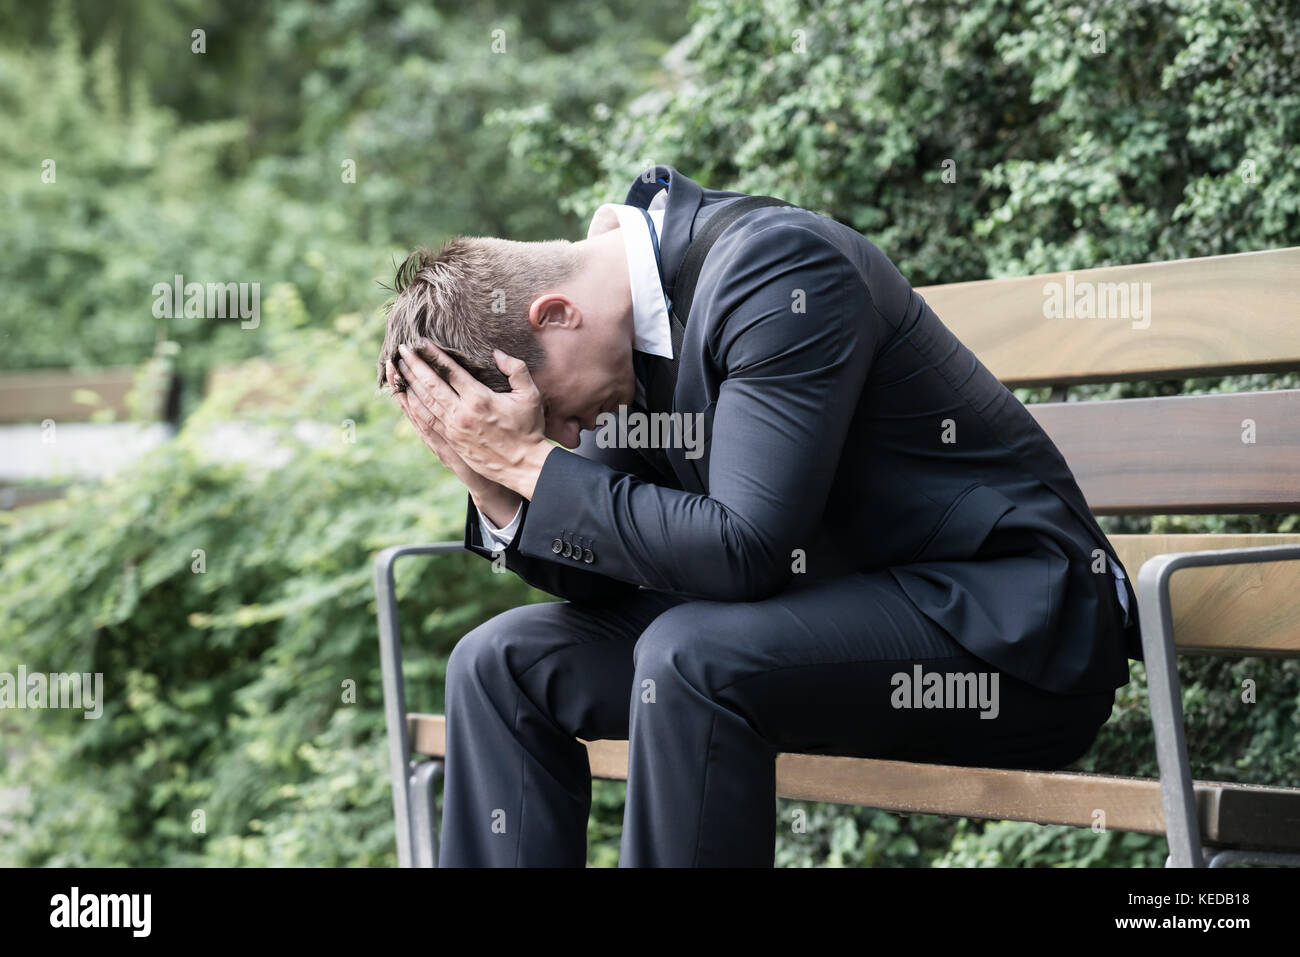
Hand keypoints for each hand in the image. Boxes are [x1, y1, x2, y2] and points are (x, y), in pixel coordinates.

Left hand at [392, 339, 553, 499]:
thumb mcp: (530, 395)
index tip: (421, 342)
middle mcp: (462, 413)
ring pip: (424, 401)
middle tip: (402, 349)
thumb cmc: (528, 429)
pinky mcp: (450, 441)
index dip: (434, 355)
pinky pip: (425, 420)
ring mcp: (453, 429)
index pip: (450, 371)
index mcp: (479, 399)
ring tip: (398, 367)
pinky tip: (406, 396)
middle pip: (430, 384)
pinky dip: (413, 405)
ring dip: (409, 382)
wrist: (523, 466)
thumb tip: (497, 353)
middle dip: (414, 365)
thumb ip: (516, 369)